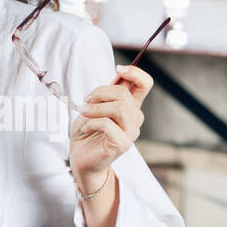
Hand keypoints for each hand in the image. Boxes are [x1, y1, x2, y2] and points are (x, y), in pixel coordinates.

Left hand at [69, 64, 152, 186]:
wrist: (81, 157)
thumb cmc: (87, 131)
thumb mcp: (94, 105)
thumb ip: (107, 92)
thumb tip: (119, 74)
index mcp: (130, 106)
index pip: (145, 84)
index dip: (136, 72)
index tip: (119, 69)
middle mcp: (134, 118)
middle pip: (124, 93)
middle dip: (100, 93)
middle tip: (85, 102)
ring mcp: (131, 132)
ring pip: (119, 108)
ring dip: (95, 108)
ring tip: (83, 113)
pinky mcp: (122, 144)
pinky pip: (107, 124)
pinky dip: (92, 123)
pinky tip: (85, 128)